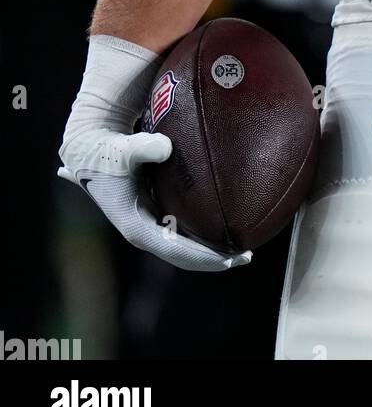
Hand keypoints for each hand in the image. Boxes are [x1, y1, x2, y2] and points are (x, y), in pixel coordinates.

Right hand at [59, 35, 250, 272]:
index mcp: (136, 227)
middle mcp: (143, 232)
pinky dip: (201, 238)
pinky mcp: (152, 217)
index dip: (203, 257)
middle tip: (246, 256)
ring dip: (210, 251)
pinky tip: (223, 233)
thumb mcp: (122, 150)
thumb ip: (142, 148)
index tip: (229, 259)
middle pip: (183, 256)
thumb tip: (165, 147)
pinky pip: (181, 235)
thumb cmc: (107, 151)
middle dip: (213, 259)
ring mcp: (148, 226)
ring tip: (242, 250)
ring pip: (183, 248)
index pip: (175, 250)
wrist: (89, 150)